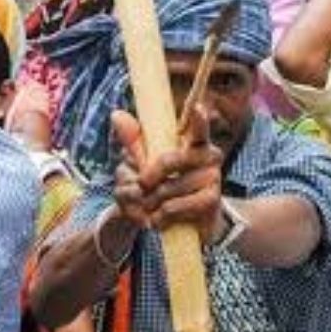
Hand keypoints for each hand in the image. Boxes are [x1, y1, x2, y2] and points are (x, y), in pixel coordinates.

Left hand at [110, 108, 223, 233]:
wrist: (186, 224)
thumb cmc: (167, 186)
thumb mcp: (148, 163)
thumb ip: (135, 141)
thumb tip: (116, 114)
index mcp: (196, 143)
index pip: (199, 129)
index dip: (199, 120)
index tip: (198, 108)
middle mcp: (210, 157)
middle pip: (167, 160)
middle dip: (146, 177)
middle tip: (141, 185)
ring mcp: (214, 179)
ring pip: (167, 188)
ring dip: (149, 202)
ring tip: (149, 207)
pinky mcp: (212, 201)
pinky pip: (174, 207)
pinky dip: (159, 216)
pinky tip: (158, 219)